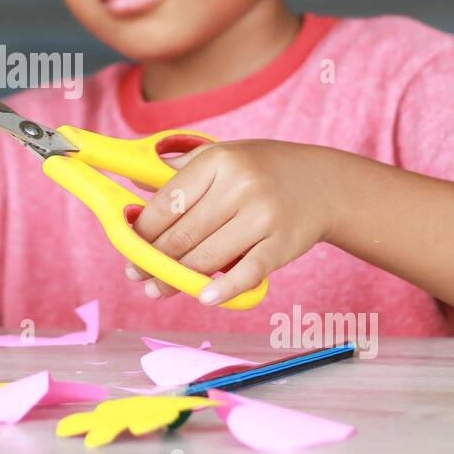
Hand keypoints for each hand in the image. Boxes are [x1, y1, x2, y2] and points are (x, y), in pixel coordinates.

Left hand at [125, 139, 335, 304]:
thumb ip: (183, 172)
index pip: (167, 202)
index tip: (128, 243)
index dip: (142, 228)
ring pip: (206, 258)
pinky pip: (245, 274)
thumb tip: (137, 192)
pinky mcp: (282, 246)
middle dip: (152, 259)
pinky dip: (222, 289)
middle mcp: (241, 186)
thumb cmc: (264, 170)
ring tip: (156, 289)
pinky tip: (203, 296)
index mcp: (220, 160)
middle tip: (136, 272)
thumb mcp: (224, 156)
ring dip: (175, 279)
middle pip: (182, 234)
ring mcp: (263, 217)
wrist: (324, 184)